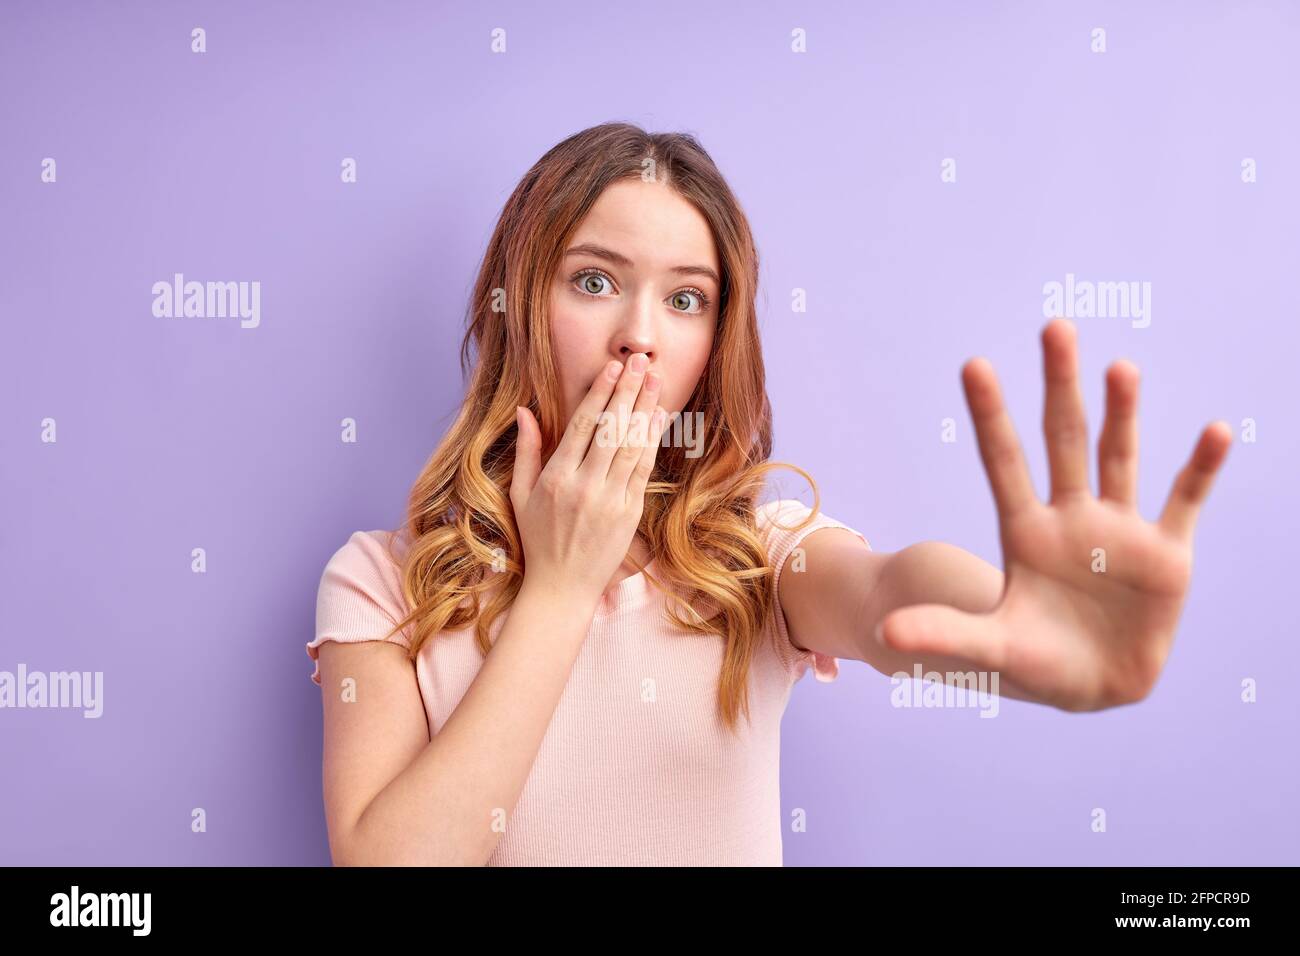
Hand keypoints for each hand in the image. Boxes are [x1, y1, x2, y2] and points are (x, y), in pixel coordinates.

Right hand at [511, 352, 669, 603]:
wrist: (562, 587)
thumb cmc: (538, 538)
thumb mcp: (520, 495)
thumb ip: (526, 451)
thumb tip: (524, 410)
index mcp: (556, 479)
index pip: (583, 426)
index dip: (600, 394)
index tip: (613, 368)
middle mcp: (585, 487)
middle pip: (612, 429)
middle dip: (629, 391)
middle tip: (642, 362)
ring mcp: (610, 500)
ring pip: (632, 445)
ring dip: (646, 409)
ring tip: (657, 380)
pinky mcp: (630, 513)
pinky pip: (643, 469)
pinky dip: (652, 440)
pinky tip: (659, 418)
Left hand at [878, 319, 1231, 711]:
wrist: (1095, 689)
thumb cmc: (1036, 663)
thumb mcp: (990, 649)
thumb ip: (945, 634)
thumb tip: (886, 635)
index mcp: (1024, 532)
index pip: (1002, 462)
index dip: (989, 416)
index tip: (974, 365)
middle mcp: (1071, 517)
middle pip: (1062, 440)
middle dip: (1059, 386)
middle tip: (1054, 327)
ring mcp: (1120, 530)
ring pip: (1118, 458)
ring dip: (1122, 414)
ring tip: (1120, 368)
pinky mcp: (1166, 554)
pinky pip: (1184, 502)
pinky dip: (1201, 468)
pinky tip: (1215, 431)